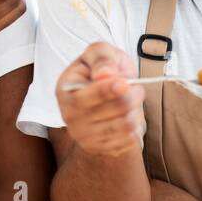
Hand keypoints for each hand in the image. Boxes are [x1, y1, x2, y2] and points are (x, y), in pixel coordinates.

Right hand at [56, 41, 145, 156]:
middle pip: (114, 109)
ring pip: (126, 124)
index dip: (106, 91)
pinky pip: (130, 139)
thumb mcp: (99, 52)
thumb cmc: (100, 71)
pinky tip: (129, 115)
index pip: (84, 98)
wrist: (104, 98)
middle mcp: (70, 117)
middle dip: (133, 94)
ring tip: (131, 100)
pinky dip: (136, 125)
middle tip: (134, 86)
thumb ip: (101, 57)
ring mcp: (85, 136)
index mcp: (65, 92)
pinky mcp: (102, 148)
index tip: (124, 82)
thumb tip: (104, 74)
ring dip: (136, 109)